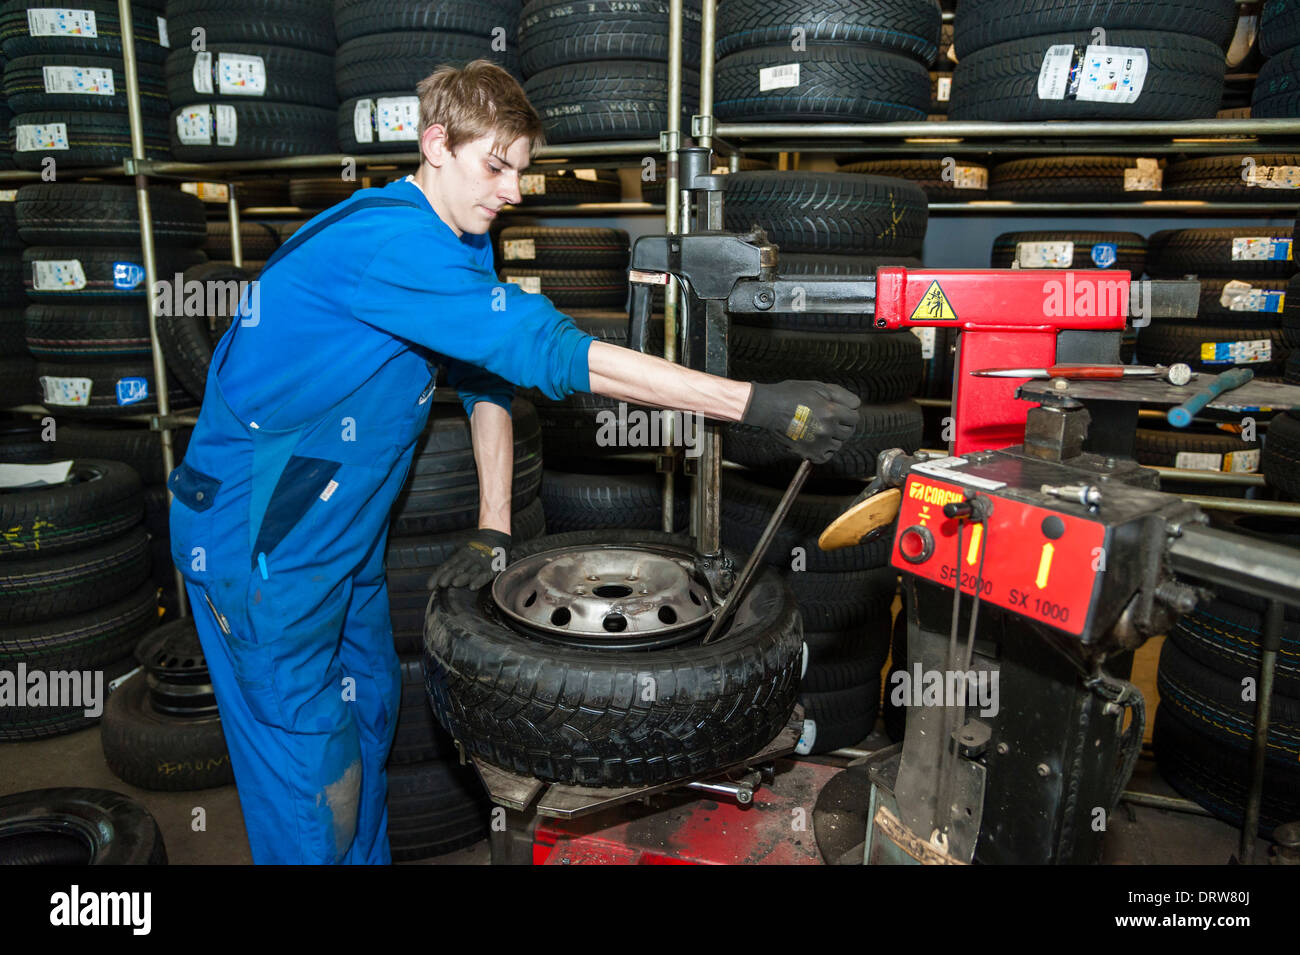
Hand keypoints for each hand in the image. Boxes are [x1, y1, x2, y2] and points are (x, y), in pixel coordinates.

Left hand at [427, 529, 510, 589]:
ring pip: (470, 571)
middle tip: (442, 584)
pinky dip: (479, 581)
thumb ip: (452, 566)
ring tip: (455, 584)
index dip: (437, 575)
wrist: (495, 537)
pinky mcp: (491, 568)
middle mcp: (469, 559)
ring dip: (463, 578)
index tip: (429, 586)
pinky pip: (485, 575)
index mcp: (460, 556)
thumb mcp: (462, 554)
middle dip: (449, 576)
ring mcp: (480, 563)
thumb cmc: (475, 550)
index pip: (446, 566)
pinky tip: (473, 587)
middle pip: (457, 568)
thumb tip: (437, 580)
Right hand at [742, 380, 860, 463]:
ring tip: (819, 428)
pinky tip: (817, 440)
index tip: (838, 410)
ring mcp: (819, 443)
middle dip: (842, 424)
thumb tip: (856, 405)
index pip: (855, 417)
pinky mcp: (809, 452)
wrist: (769, 408)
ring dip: (833, 437)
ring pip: (839, 444)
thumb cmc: (791, 395)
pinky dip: (825, 450)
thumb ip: (841, 395)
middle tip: (828, 418)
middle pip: (849, 431)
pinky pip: (827, 456)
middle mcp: (827, 429)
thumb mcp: (818, 387)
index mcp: (831, 412)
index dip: (847, 412)